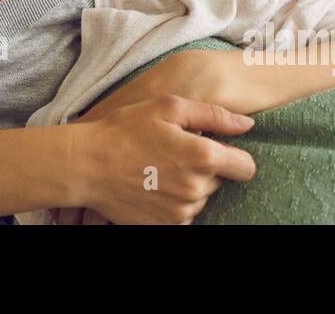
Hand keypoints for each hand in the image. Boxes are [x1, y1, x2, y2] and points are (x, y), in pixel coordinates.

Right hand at [50, 51, 246, 223]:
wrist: (87, 165)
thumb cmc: (126, 129)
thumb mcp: (169, 107)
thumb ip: (214, 114)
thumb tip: (247, 125)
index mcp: (203, 157)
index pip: (246, 167)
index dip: (234, 156)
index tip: (216, 149)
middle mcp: (196, 190)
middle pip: (219, 182)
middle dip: (204, 168)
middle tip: (173, 153)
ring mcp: (180, 212)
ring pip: (200, 198)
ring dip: (188, 186)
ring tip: (158, 169)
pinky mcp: (165, 226)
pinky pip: (182, 214)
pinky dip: (173, 202)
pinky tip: (152, 186)